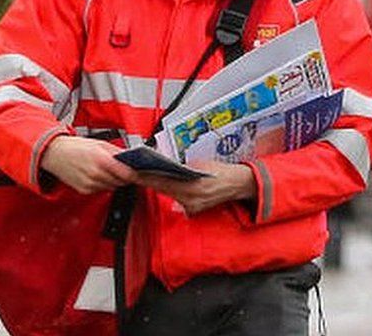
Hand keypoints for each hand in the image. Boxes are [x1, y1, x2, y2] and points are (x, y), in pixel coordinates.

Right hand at [40, 135, 136, 193]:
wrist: (54, 154)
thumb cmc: (74, 147)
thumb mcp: (99, 143)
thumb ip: (117, 152)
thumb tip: (131, 158)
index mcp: (101, 160)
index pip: (127, 174)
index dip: (135, 173)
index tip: (138, 172)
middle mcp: (96, 175)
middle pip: (121, 182)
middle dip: (123, 176)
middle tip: (120, 168)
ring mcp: (90, 184)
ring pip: (112, 187)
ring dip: (113, 180)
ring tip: (106, 169)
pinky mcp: (85, 190)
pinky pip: (101, 189)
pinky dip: (102, 183)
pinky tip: (96, 174)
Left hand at [131, 160, 255, 214]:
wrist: (240, 185)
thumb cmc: (222, 171)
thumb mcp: (201, 163)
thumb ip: (182, 165)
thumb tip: (162, 161)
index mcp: (191, 185)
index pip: (161, 179)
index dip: (145, 174)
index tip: (132, 168)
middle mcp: (190, 199)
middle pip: (160, 187)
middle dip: (146, 178)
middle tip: (130, 170)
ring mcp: (191, 206)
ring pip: (166, 193)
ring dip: (155, 184)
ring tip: (141, 175)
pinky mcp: (193, 210)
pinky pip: (174, 199)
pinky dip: (167, 190)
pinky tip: (159, 184)